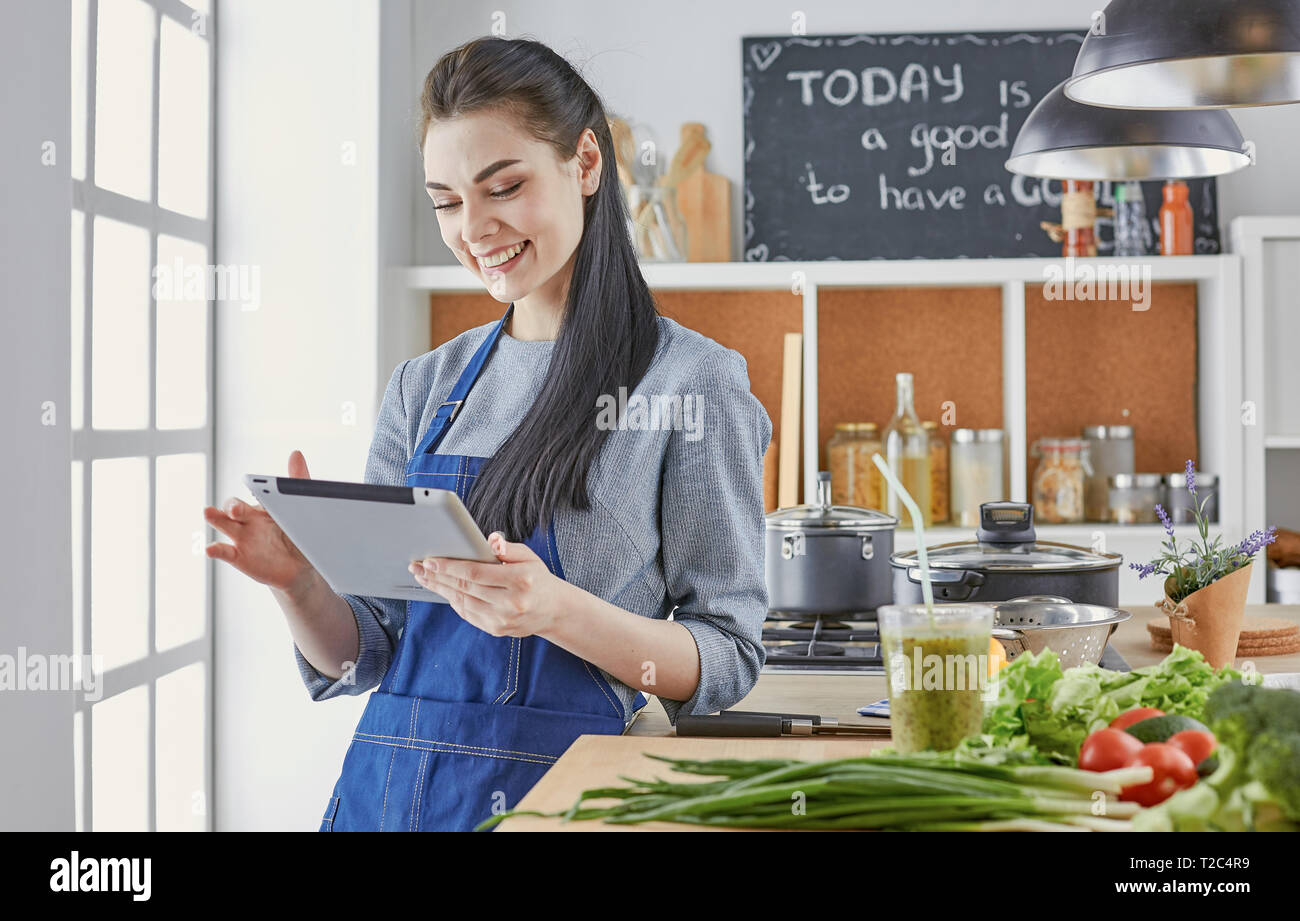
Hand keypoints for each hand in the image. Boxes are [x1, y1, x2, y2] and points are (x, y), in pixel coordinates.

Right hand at [204, 450, 316, 595]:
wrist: (301, 567)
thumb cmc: (297, 534)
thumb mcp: (301, 509)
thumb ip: (298, 481)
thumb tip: (295, 453)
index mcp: (264, 505)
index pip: (255, 492)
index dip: (255, 489)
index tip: (257, 487)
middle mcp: (249, 519)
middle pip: (234, 506)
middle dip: (232, 505)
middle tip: (236, 507)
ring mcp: (242, 537)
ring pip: (224, 524)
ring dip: (215, 518)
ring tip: (208, 512)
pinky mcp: (239, 557)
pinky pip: (224, 551)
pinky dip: (215, 549)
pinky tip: (210, 548)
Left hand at [410, 532, 567, 637]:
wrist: (553, 610)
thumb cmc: (537, 579)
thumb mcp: (529, 557)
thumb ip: (508, 548)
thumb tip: (489, 540)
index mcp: (520, 580)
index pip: (476, 572)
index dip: (450, 566)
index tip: (430, 560)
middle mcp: (510, 602)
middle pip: (465, 588)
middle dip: (437, 576)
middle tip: (418, 567)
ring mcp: (502, 619)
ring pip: (462, 602)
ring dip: (440, 589)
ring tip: (424, 577)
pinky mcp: (496, 629)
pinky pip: (467, 613)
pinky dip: (453, 601)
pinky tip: (443, 590)